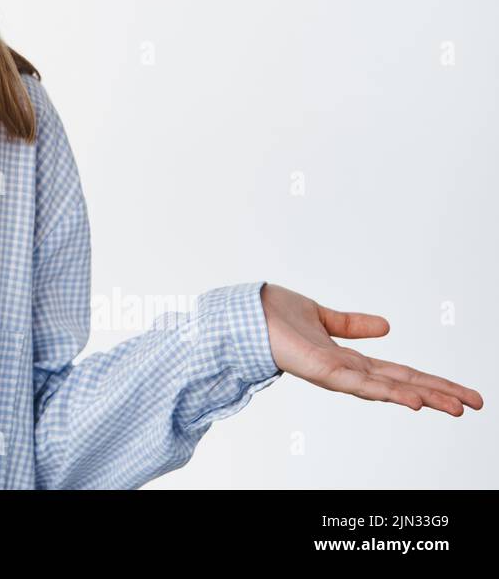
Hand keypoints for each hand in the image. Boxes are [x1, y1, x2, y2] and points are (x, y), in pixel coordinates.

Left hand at [260, 283, 482, 415]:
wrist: (245, 313)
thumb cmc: (274, 316)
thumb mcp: (323, 318)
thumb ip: (352, 325)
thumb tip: (387, 326)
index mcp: (348, 360)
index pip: (398, 373)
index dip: (430, 382)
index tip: (461, 392)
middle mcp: (345, 371)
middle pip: (401, 384)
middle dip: (439, 394)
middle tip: (475, 405)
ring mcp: (334, 374)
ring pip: (388, 389)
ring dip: (422, 397)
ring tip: (455, 406)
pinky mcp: (321, 371)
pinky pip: (359, 384)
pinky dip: (387, 392)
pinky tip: (412, 398)